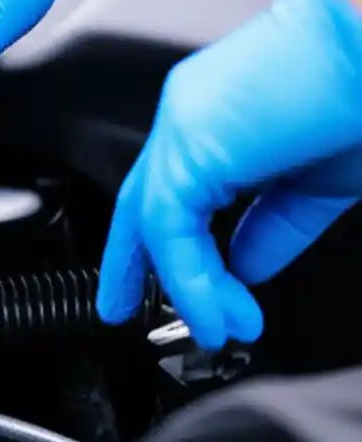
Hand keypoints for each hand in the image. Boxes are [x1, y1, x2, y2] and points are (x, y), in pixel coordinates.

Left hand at [98, 0, 361, 349]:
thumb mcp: (319, 181)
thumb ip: (273, 226)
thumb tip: (246, 268)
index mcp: (213, 114)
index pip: (171, 187)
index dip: (168, 242)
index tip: (173, 286)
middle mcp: (189, 114)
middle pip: (143, 200)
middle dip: (131, 261)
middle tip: (122, 309)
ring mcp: (184, 124)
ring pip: (155, 218)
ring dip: (182, 284)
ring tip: (215, 327)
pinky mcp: (191, 141)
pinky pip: (169, 224)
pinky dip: (189, 276)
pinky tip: (213, 309)